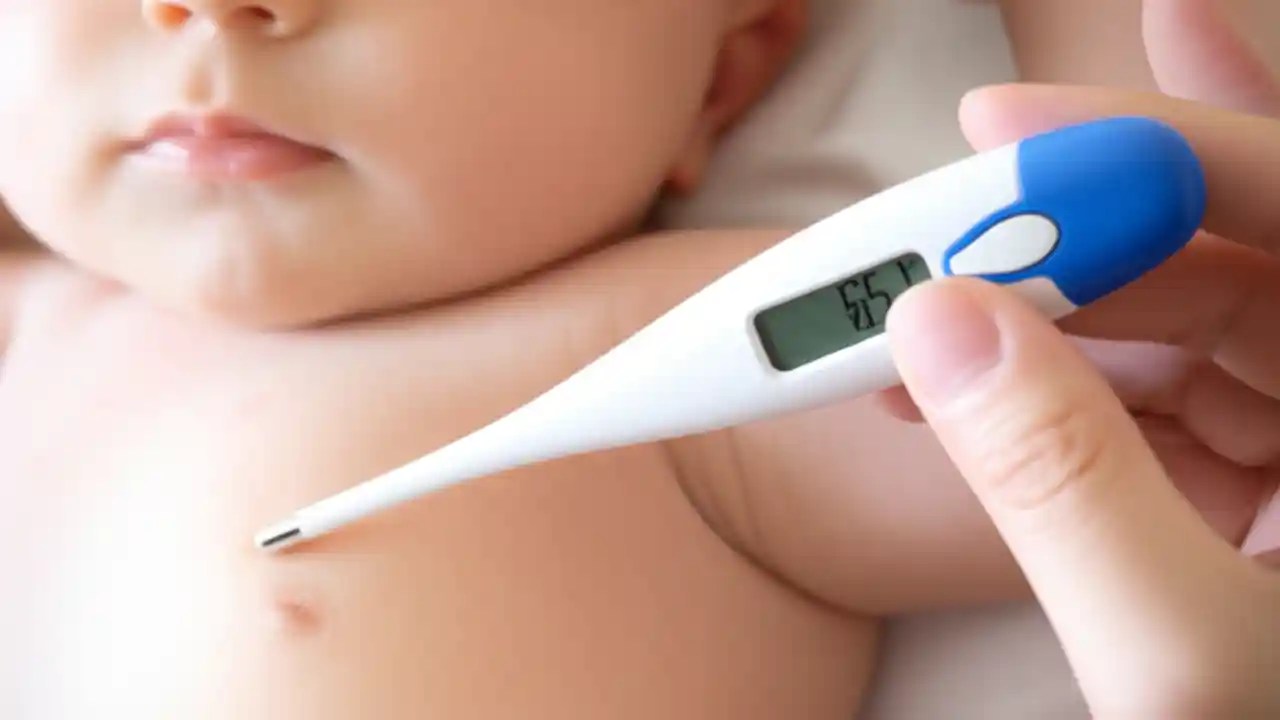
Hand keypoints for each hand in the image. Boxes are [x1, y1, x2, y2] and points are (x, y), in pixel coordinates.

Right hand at [881, 0, 1279, 559]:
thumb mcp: (1172, 649)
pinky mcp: (1247, 488)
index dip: (1148, 146)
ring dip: (1028, 322)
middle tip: (926, 245)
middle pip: (1212, 260)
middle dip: (1057, 246)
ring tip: (907, 327)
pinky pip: (1144, 400)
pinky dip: (1044, 391)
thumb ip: (1064, 485)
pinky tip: (956, 386)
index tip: (1002, 119)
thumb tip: (939, 331)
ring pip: (1164, 331)